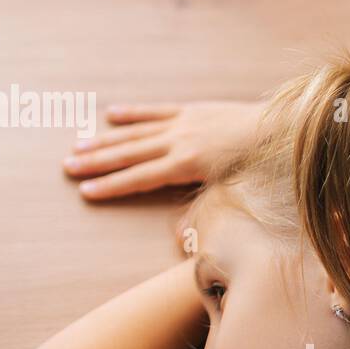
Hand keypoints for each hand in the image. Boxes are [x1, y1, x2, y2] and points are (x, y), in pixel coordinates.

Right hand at [62, 100, 267, 199]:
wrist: (282, 127)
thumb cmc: (260, 165)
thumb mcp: (233, 194)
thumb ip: (203, 212)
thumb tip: (177, 237)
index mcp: (186, 164)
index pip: (139, 178)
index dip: (111, 186)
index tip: (85, 192)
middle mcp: (178, 141)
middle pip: (128, 154)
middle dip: (96, 162)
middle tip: (67, 166)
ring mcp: (182, 123)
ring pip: (135, 133)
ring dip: (105, 140)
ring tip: (77, 144)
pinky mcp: (191, 111)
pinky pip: (156, 112)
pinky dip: (133, 114)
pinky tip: (111, 115)